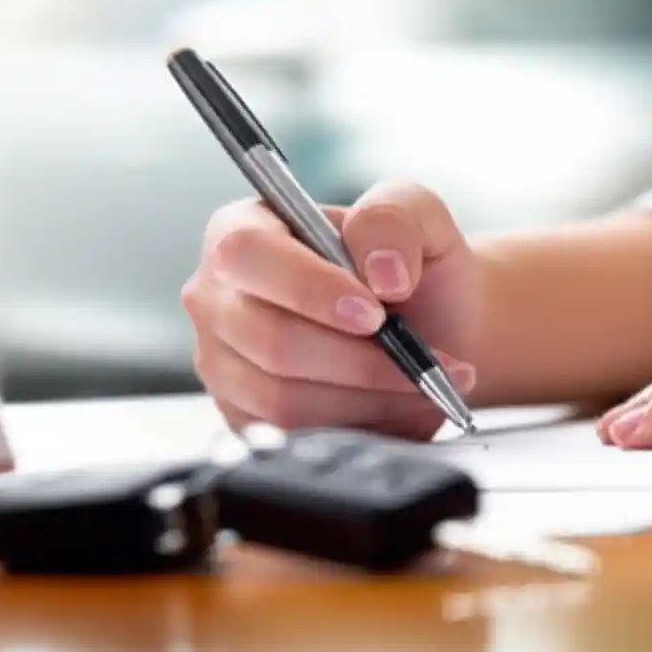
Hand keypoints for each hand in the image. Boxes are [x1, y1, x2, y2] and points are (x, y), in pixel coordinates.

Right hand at [183, 181, 480, 439]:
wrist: (434, 328)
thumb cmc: (410, 267)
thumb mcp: (417, 216)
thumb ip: (396, 218)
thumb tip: (382, 271)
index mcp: (244, 229)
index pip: (248, 254)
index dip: (310, 288)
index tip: (375, 313)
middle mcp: (218, 297)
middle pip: (269, 340)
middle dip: (358, 358)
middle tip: (421, 359)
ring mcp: (223, 362)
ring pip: (284, 398)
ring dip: (368, 396)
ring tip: (423, 381)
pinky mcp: (242, 417)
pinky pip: (293, 435)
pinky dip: (359, 425)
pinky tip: (398, 404)